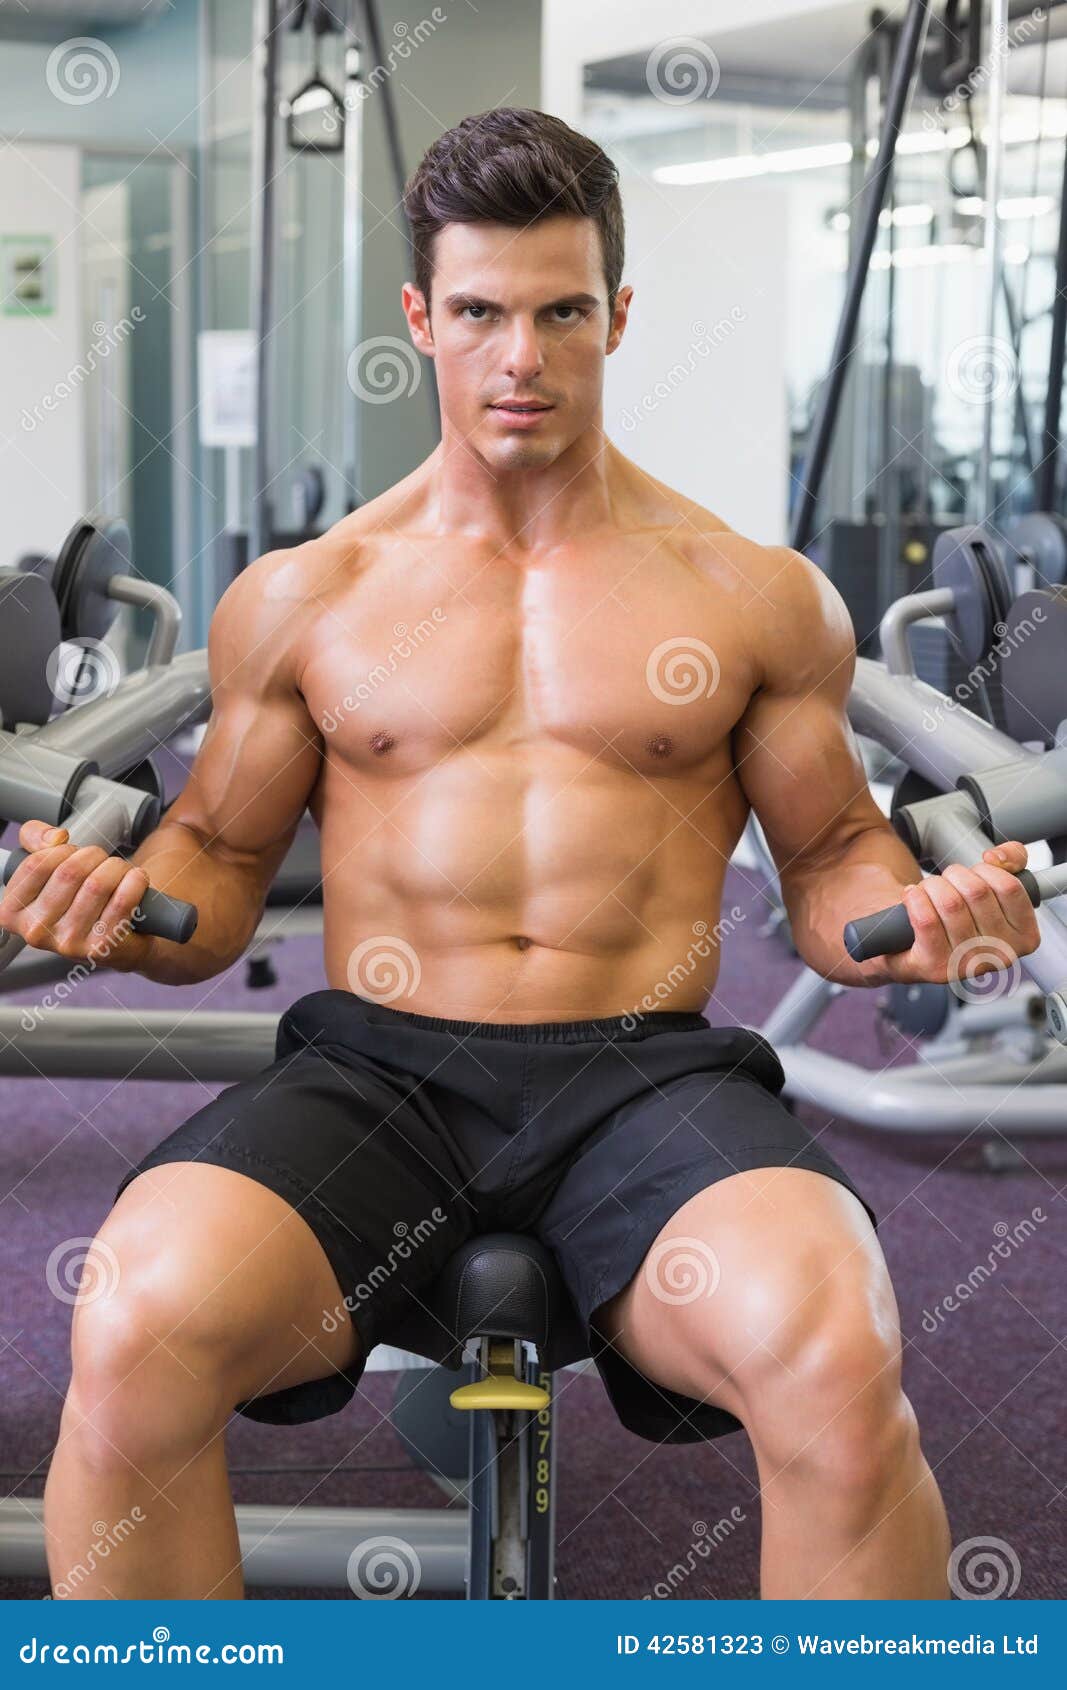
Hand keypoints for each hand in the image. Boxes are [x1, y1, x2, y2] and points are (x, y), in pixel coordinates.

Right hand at [0, 819, 150, 965]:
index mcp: (13, 912)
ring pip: (97, 884)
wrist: (117, 940)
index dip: (63, 850)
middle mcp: (36, 932)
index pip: (36, 864)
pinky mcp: (101, 948)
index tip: (73, 853)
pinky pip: (122, 900)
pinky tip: (135, 880)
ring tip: (118, 872)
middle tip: (101, 861)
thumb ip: (33, 838)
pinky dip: (135, 881)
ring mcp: (68, 943)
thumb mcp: (44, 866)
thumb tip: (55, 837)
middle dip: (93, 855)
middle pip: (70, 872)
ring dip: (116, 867)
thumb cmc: (76, 901)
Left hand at [860, 840, 1040, 986]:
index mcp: (1024, 936)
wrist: (915, 943)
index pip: (1009, 887)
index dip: (986, 870)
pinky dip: (915, 899)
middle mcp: (1001, 955)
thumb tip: (996, 858)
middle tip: (946, 882)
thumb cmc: (961, 912)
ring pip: (950, 903)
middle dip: (954, 875)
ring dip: (932, 885)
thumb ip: (1013, 858)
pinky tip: (912, 896)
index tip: (974, 874)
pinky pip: (926, 920)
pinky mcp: (937, 967)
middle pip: (976, 891)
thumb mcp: (995, 881)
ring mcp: (969, 964)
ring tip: (928, 890)